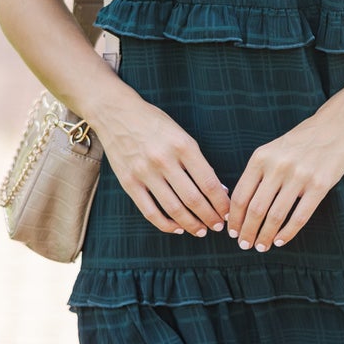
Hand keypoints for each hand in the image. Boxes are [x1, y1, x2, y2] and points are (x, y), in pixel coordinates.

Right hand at [96, 95, 231, 236]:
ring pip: (174, 209)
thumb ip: (198, 161)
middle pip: (194, 199)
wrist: (115, 113)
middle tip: (218, 226)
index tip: (228, 213)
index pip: (209, 183)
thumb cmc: (154, 123)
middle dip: (210, 217)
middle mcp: (164, 160)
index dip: (221, 203)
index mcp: (183, 146)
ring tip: (201, 230)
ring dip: (191, 224)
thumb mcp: (182, 135)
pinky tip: (177, 228)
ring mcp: (145, 172)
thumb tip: (218, 189)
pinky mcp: (129, 182)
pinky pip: (150, 212)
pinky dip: (166, 224)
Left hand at [228, 111, 343, 249]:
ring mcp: (300, 176)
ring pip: (276, 216)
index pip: (241, 195)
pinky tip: (280, 240)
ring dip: (265, 236)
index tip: (233, 232)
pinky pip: (300, 216)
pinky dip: (287, 233)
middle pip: (255, 209)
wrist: (336, 126)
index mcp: (261, 157)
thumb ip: (258, 174)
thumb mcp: (273, 150)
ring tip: (261, 246)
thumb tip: (240, 207)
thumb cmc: (301, 141)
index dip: (235, 218)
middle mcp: (278, 166)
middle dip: (247, 231)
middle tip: (244, 245)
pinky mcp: (320, 185)